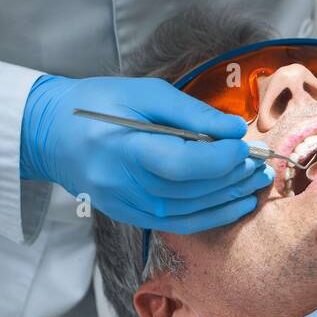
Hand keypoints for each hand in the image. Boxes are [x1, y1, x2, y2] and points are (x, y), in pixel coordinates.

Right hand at [19, 74, 272, 231]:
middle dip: (233, 177)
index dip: (220, 159)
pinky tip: (238, 204)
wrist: (54, 135)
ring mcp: (130, 207)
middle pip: (193, 190)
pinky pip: (182, 223)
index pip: (183, 164)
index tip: (245, 146)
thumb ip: (190, 113)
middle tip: (262, 164)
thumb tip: (234, 130)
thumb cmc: (99, 103)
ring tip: (257, 181)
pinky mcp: (134, 218)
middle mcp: (127, 185)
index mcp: (125, 149)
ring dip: (230, 197)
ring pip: (192, 210)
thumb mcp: (143, 93)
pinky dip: (214, 216)